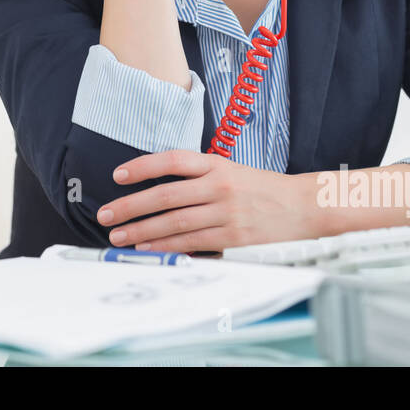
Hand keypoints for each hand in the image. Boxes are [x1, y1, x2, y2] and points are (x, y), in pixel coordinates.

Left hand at [95, 149, 322, 251]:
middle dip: (130, 206)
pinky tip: (147, 249)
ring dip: (142, 231)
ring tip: (118, 235)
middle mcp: (220, 186)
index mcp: (217, 164)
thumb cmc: (262, 189)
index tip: (118, 174)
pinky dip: (166, 247)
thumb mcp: (231, 170)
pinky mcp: (233, 238)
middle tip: (105, 214)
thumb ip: (199, 176)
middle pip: (166, 195)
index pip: (173, 160)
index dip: (143, 166)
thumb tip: (158, 189)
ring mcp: (227, 213)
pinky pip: (192, 243)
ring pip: (175, 222)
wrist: (303, 206)